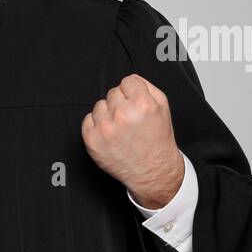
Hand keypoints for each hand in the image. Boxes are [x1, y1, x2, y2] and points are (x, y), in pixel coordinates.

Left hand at [81, 74, 182, 207]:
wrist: (152, 170)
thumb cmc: (157, 140)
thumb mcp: (163, 108)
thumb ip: (147, 87)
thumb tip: (129, 81)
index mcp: (142, 104)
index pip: (128, 81)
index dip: (133, 92)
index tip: (136, 104)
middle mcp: (122, 115)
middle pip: (113, 92)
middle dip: (121, 103)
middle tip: (131, 120)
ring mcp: (105, 128)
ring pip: (100, 105)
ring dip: (108, 114)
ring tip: (122, 129)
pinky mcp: (92, 140)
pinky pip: (88, 119)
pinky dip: (97, 126)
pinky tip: (111, 135)